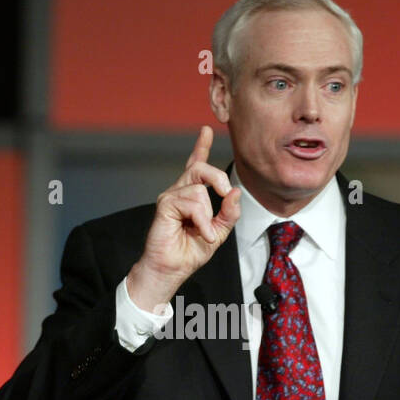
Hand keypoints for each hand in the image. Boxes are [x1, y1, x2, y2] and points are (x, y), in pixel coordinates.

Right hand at [127, 125, 241, 310]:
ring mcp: (170, 196)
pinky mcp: (165, 204)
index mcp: (191, 196)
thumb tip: (235, 192)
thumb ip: (228, 213)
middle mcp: (179, 192)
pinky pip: (192, 202)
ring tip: (204, 233)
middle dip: (217, 177)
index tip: (205, 130)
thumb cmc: (190, 252)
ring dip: (208, 215)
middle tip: (224, 192)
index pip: (196, 165)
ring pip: (199, 188)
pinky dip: (201, 220)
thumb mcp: (218, 232)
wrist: (172, 269)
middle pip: (200, 167)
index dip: (201, 147)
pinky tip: (199, 233)